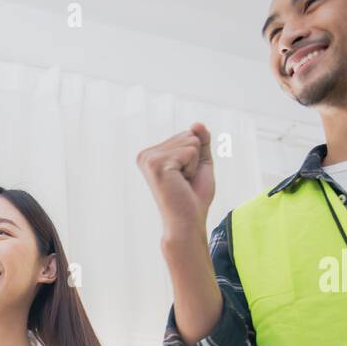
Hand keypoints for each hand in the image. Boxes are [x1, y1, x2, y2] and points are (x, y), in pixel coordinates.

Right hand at [135, 122, 216, 239]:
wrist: (187, 222)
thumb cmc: (193, 197)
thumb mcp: (200, 163)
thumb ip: (201, 141)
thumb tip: (196, 123)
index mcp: (152, 154)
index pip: (187, 134)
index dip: (195, 157)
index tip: (184, 177)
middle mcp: (146, 155)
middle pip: (189, 135)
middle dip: (195, 159)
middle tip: (184, 181)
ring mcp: (149, 159)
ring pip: (190, 141)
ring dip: (194, 164)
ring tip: (182, 183)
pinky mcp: (157, 164)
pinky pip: (190, 151)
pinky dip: (192, 168)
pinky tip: (181, 183)